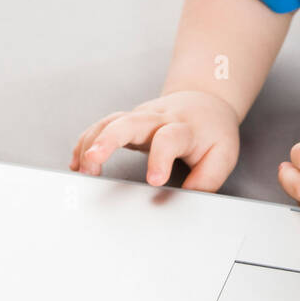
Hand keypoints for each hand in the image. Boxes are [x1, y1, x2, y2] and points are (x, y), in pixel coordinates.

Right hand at [70, 90, 240, 190]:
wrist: (206, 102)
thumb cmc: (212, 132)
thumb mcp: (223, 155)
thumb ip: (207, 178)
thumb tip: (187, 198)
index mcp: (185, 128)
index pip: (170, 138)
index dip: (160, 158)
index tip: (154, 180)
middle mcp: (159, 119)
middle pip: (130, 122)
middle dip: (108, 140)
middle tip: (93, 161)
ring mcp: (141, 117)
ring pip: (111, 121)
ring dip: (91, 142)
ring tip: (81, 169)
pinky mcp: (128, 121)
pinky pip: (102, 126)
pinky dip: (86, 141)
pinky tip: (76, 161)